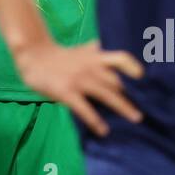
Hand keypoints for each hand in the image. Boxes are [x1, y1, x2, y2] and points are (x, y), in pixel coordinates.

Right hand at [15, 39, 144, 135]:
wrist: (33, 55)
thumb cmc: (57, 56)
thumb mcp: (76, 51)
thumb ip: (90, 51)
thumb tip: (99, 44)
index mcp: (93, 58)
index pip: (119, 58)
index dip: (132, 66)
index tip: (141, 76)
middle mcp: (90, 67)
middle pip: (116, 82)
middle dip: (129, 96)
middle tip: (141, 109)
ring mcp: (78, 80)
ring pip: (106, 95)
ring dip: (123, 107)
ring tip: (135, 118)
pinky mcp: (66, 92)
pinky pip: (84, 109)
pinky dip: (95, 121)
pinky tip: (103, 131)